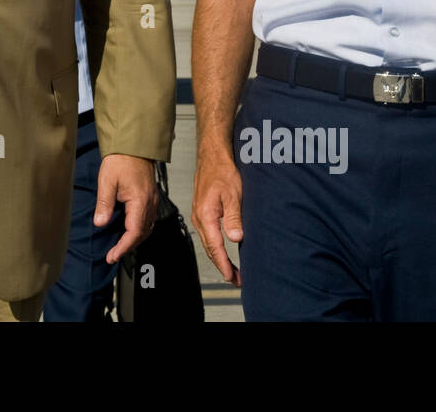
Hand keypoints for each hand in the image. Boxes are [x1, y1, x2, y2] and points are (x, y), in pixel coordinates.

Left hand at [95, 154, 158, 264]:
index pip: (134, 232)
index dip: (123, 247)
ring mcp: (151, 200)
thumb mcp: (107, 182)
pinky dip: (138, 229)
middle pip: (142, 233)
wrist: (133, 145)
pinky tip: (128, 229)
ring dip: (134, 238)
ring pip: (146, 227)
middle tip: (113, 254)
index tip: (113, 255)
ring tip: (120, 246)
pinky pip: (147, 218)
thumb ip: (104, 204)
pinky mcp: (150, 196)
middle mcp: (149, 202)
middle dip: (128, 246)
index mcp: (140, 201)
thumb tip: (100, 223)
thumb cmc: (121, 160)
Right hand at [192, 150, 241, 284]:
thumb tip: (236, 238)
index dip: (224, 264)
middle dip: (222, 266)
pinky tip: (222, 250)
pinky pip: (208, 235)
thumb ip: (234, 217)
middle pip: (210, 249)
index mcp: (205, 215)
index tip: (232, 277)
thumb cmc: (222, 171)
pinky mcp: (202, 211)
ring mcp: (199, 215)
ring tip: (231, 270)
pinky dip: (215, 247)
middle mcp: (199, 217)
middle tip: (236, 280)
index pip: (215, 247)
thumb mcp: (233, 194)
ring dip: (219, 258)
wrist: (212, 156)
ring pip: (208, 243)